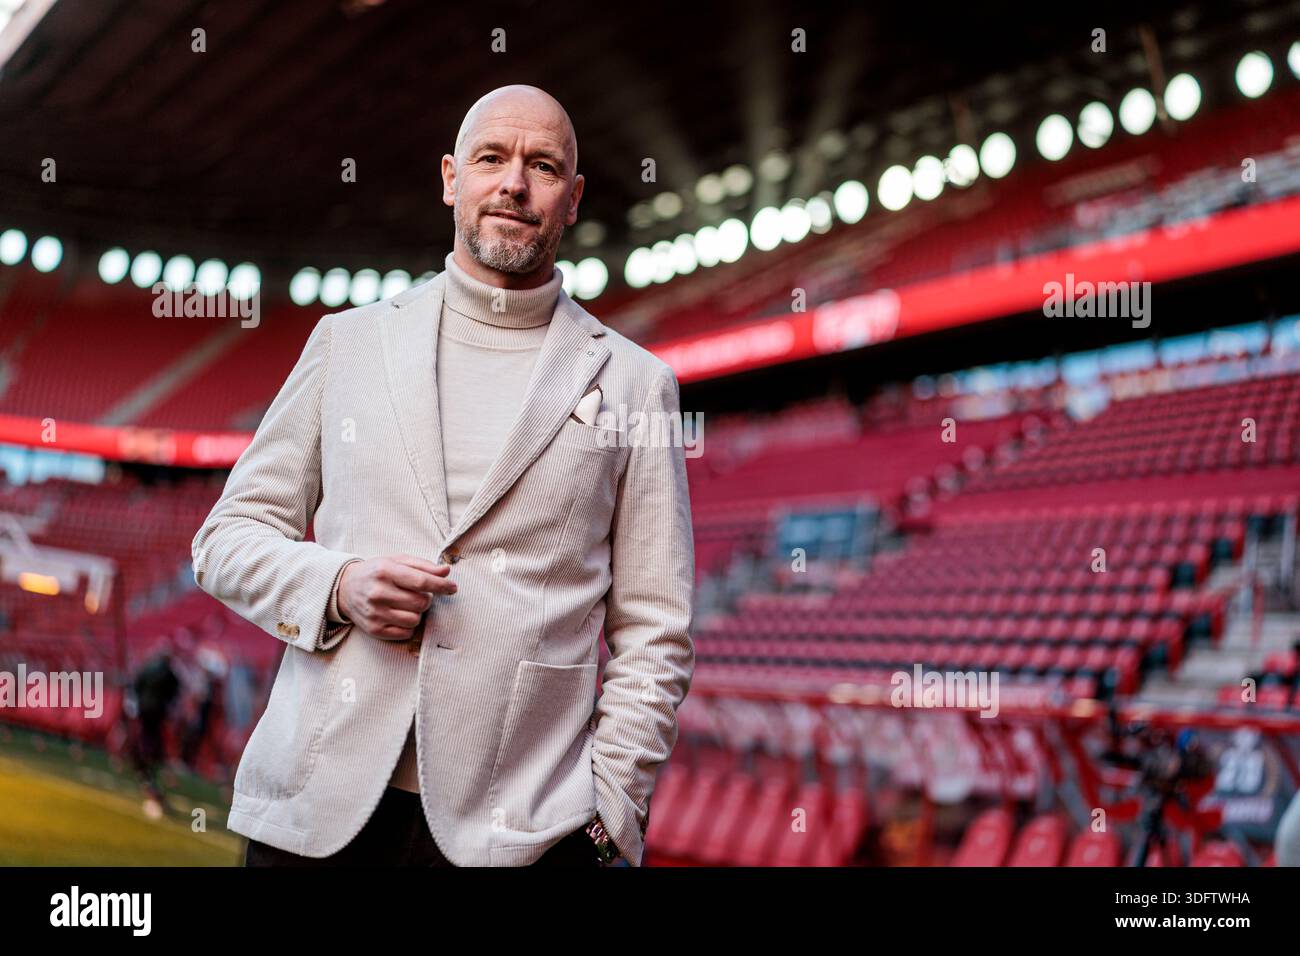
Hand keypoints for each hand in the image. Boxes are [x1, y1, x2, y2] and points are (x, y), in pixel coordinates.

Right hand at [336, 555, 455, 640]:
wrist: (345, 588)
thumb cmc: (376, 572)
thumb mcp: (397, 561)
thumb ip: (423, 566)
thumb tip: (446, 572)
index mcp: (385, 571)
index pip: (421, 581)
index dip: (441, 586)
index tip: (453, 588)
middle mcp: (379, 592)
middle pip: (421, 602)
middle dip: (426, 599)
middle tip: (418, 594)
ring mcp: (375, 613)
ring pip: (415, 619)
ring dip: (417, 612)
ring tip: (406, 604)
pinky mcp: (374, 629)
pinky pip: (406, 633)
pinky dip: (408, 626)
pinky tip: (400, 615)